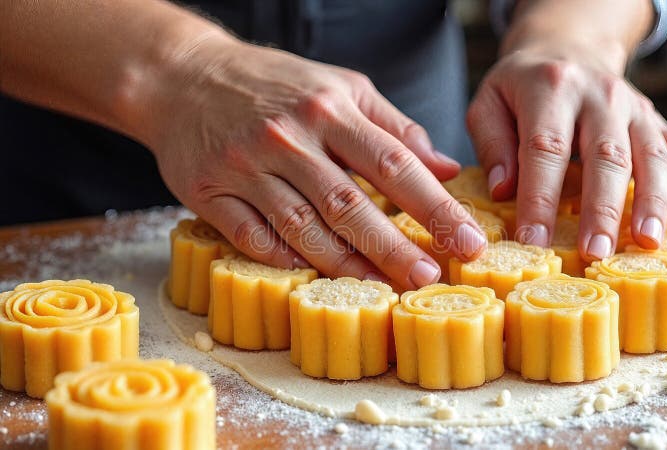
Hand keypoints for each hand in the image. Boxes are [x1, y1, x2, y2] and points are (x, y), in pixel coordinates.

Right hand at [144, 34, 486, 288]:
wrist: (183, 76)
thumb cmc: (275, 83)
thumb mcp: (342, 86)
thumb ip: (395, 127)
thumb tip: (447, 167)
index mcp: (329, 109)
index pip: (394, 164)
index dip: (435, 206)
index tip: (467, 240)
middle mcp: (288, 138)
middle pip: (350, 204)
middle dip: (394, 248)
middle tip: (429, 278)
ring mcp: (246, 167)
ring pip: (303, 228)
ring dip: (346, 264)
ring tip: (383, 287)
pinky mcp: (209, 192)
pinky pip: (253, 238)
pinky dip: (285, 259)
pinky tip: (314, 276)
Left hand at [467, 39, 666, 260]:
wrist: (566, 49)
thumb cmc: (521, 88)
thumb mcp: (489, 103)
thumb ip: (493, 144)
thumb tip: (503, 191)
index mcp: (551, 88)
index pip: (545, 149)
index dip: (540, 198)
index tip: (533, 240)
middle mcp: (599, 95)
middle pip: (605, 155)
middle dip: (601, 209)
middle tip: (594, 252)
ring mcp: (633, 107)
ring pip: (650, 155)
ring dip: (651, 201)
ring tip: (645, 242)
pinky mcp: (656, 119)